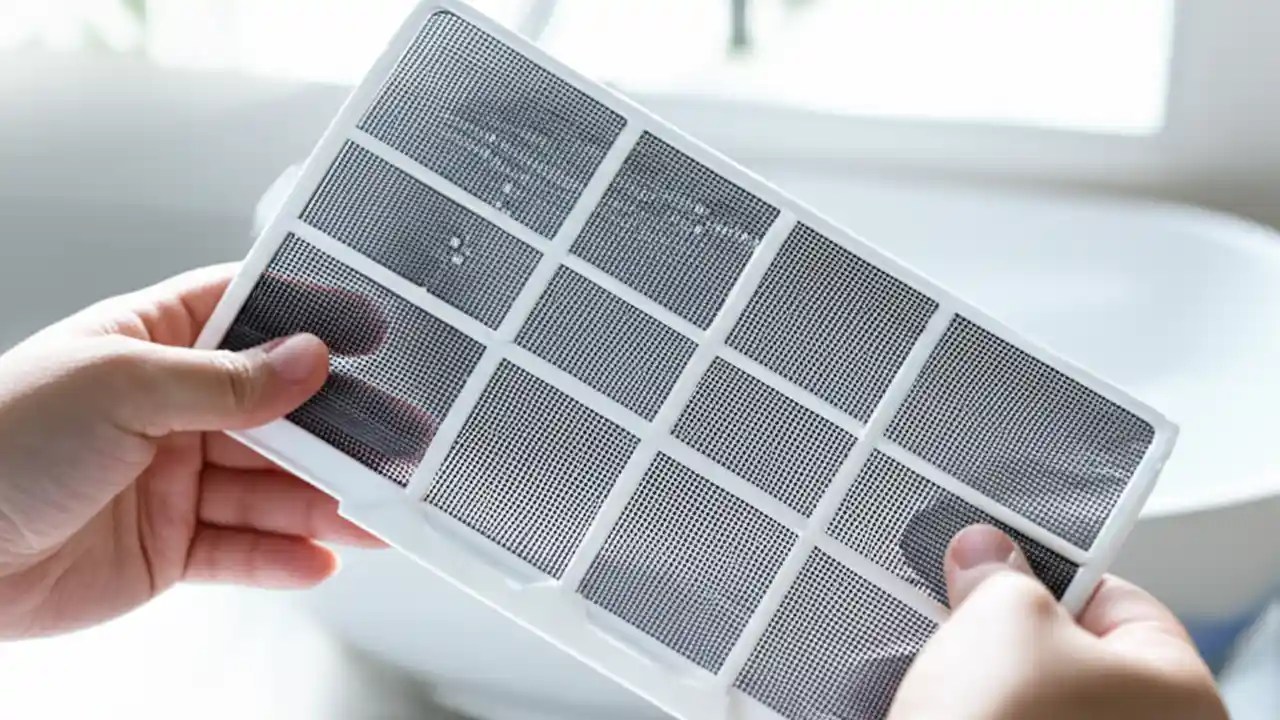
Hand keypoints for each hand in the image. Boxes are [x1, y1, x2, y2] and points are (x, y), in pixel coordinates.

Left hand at [0, 265, 385, 638]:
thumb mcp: (121, 388)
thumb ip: (226, 381)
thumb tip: (308, 359)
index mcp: (151, 344)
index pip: (250, 316)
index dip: (313, 320)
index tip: (377, 331)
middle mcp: (170, 408)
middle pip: (278, 413)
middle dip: (340, 431)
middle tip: (401, 442)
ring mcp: (172, 478)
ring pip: (271, 487)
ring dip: (325, 502)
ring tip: (375, 515)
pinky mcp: (167, 546)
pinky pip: (240, 549)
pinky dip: (282, 557)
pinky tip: (320, 558)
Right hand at [890, 525, 1226, 719]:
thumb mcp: (1002, 615)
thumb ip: (1000, 572)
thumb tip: (983, 555)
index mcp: (1178, 693)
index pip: (1118, 601)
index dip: (1048, 572)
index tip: (996, 562)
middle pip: (1070, 656)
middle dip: (1004, 630)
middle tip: (957, 608)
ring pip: (1029, 701)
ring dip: (979, 679)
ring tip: (936, 663)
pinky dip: (969, 715)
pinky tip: (933, 706)